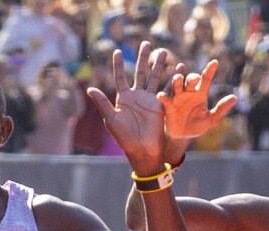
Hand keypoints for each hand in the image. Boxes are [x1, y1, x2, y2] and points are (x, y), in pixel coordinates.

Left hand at [86, 41, 171, 174]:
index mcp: (123, 98)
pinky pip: (167, 89)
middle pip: (140, 72)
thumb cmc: (124, 138)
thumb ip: (102, 103)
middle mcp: (137, 96)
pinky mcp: (161, 105)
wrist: (142, 150)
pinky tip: (178, 69)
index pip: (120, 77)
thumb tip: (90, 89)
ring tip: (164, 52)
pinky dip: (172, 80)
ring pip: (154, 78)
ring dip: (159, 65)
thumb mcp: (111, 119)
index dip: (118, 64)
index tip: (117, 51)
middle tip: (146, 43)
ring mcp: (149, 99)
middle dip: (143, 58)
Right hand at [160, 57, 235, 143]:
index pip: (206, 80)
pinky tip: (161, 95)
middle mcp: (188, 92)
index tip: (214, 62)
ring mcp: (178, 98)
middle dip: (192, 78)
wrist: (183, 136)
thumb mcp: (211, 119)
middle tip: (195, 79)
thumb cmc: (198, 126)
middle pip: (190, 80)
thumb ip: (221, 109)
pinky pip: (165, 99)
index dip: (210, 71)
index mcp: (200, 94)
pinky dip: (163, 96)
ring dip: (177, 81)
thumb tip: (234, 98)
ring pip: (177, 85)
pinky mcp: (168, 106)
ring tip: (178, 79)